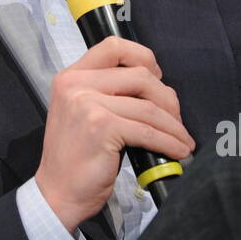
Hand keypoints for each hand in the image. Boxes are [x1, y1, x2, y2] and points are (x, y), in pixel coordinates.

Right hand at [35, 36, 194, 234]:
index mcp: (71, 76)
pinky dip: (169, 142)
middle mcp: (76, 84)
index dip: (143, 57)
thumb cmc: (74, 157)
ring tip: (182, 140)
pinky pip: (148, 130)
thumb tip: (155, 87)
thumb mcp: (83, 113)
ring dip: (173, 126)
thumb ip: (108, 93)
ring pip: (149, 107)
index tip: (157, 77)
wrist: (57, 193)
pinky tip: (177, 151)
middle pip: (140, 75)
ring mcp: (88, 104)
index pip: (113, 46)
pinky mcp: (102, 126)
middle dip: (167, 98)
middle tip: (175, 120)